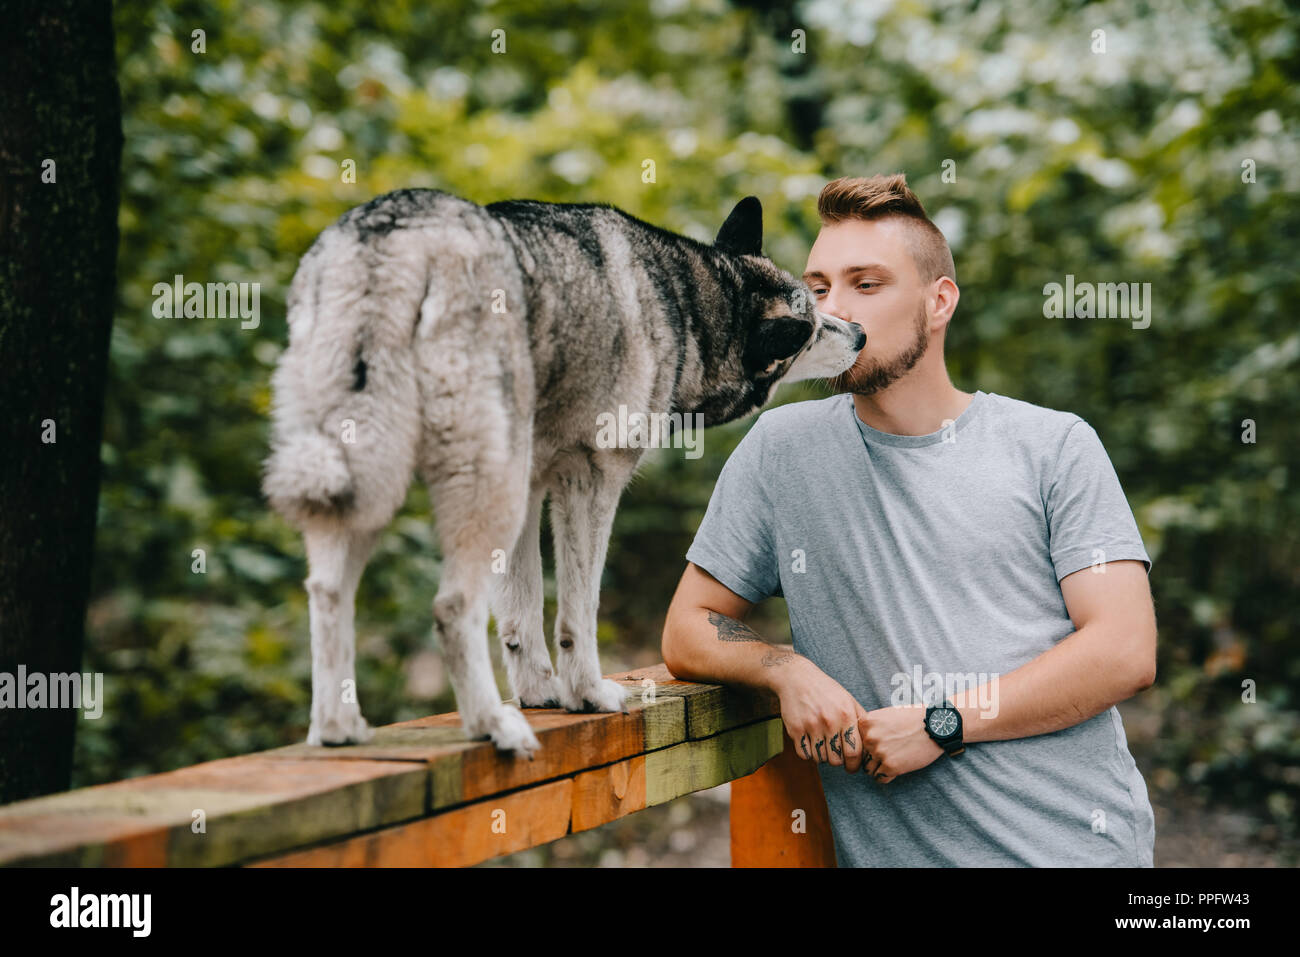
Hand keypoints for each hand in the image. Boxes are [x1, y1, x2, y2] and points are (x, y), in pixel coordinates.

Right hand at [772, 657, 870, 772]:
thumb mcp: (848, 700)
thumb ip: (861, 720)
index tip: (852, 767)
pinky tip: (811, 743)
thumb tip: (872, 741)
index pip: (854, 752)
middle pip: (836, 760)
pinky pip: (804, 754)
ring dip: (822, 756)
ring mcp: (811, 726)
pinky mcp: (795, 729)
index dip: (854, 765)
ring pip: (820, 758)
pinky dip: (808, 753)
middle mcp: (829, 721)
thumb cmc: (826, 690)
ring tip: (823, 745)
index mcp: (846, 715)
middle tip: (836, 755)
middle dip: (837, 761)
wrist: (797, 678)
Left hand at [857, 704, 944, 783]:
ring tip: (891, 762)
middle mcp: (869, 738)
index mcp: (865, 723)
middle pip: (861, 757)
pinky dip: (887, 776)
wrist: (934, 726)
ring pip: (868, 770)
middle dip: (871, 758)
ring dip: (877, 769)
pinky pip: (880, 778)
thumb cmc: (912, 718)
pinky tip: (896, 769)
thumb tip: (858, 742)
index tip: (876, 746)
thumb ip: (870, 727)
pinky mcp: (891, 766)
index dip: (865, 746)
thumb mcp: (885, 715)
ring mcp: (879, 753)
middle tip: (886, 755)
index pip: (855, 742)